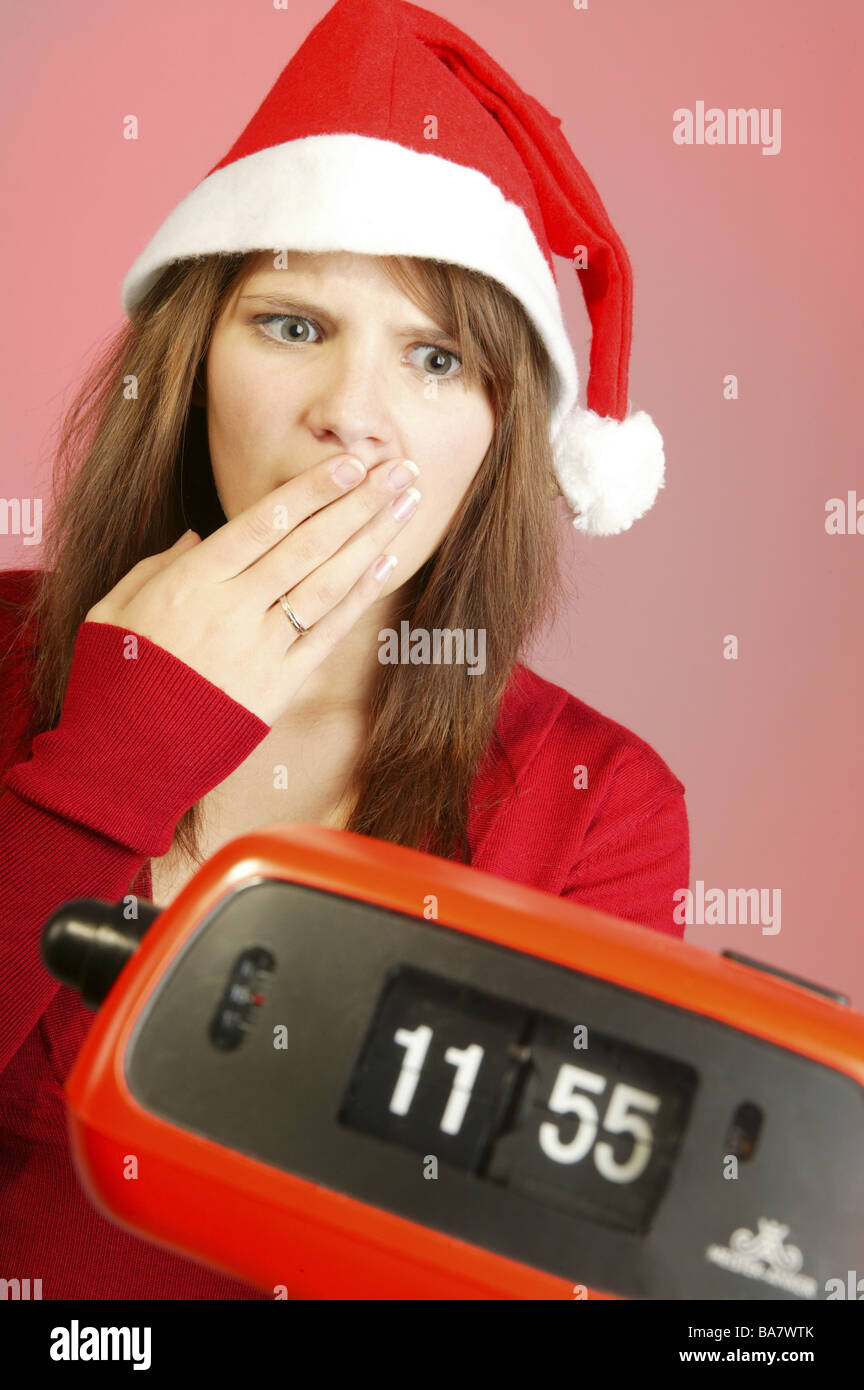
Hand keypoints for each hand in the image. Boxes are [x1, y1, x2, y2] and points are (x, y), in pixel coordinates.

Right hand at [84, 454, 420, 724]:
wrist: (124, 761)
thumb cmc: (112, 680)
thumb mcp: (114, 609)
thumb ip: (158, 565)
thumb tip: (198, 535)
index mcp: (192, 582)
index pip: (265, 522)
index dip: (313, 490)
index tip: (351, 463)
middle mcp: (234, 609)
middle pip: (309, 546)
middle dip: (360, 503)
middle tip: (401, 470)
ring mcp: (261, 649)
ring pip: (327, 584)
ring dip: (372, 541)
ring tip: (407, 506)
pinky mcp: (279, 686)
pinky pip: (327, 634)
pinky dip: (358, 597)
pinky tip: (385, 566)